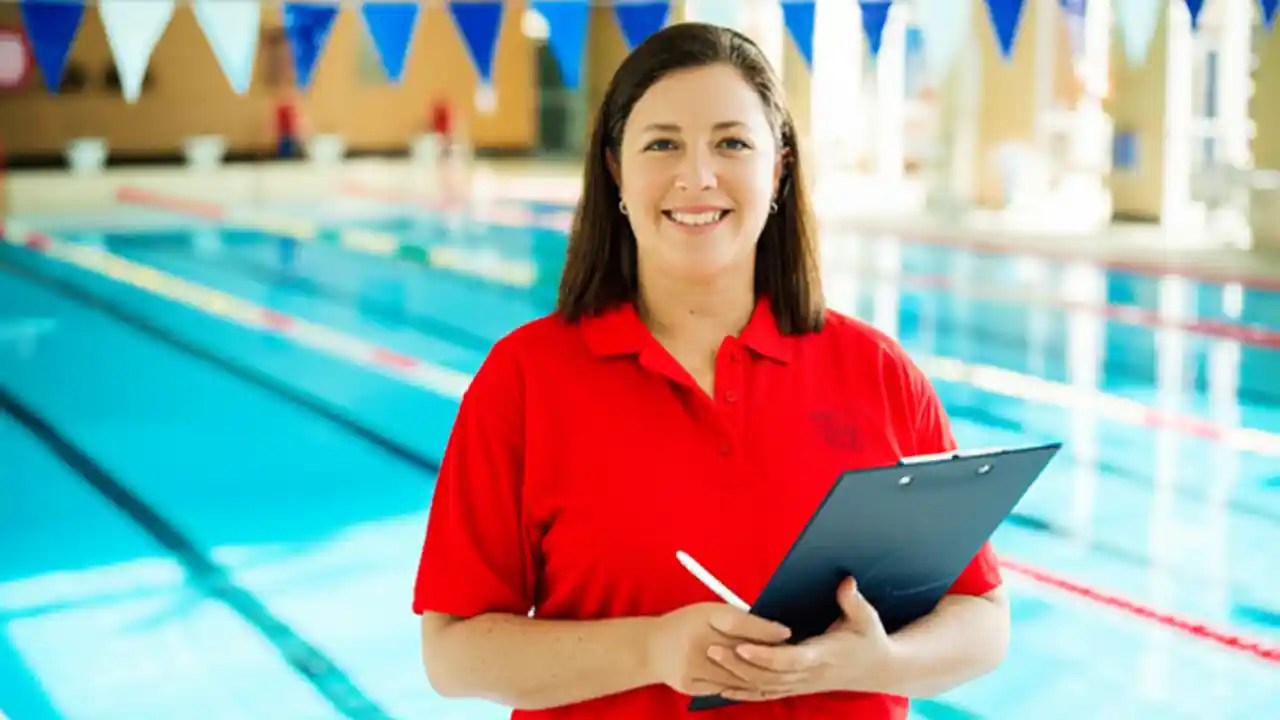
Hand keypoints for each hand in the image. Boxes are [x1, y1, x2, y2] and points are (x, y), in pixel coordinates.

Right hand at [646, 602, 792, 697]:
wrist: (651, 648)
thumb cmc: (686, 624)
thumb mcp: (709, 611)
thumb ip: (736, 618)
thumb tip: (772, 630)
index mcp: (704, 617)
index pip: (741, 623)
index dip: (766, 630)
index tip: (786, 633)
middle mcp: (698, 641)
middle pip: (741, 652)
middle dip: (768, 654)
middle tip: (789, 654)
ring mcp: (694, 666)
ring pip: (735, 674)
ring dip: (758, 674)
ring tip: (776, 671)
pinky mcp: (692, 684)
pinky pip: (725, 688)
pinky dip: (742, 686)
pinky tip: (754, 682)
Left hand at [709, 577, 896, 701]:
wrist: (878, 670)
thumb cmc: (870, 640)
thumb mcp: (867, 618)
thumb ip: (852, 601)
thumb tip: (846, 581)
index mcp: (823, 656)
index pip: (791, 659)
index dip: (766, 655)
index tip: (743, 645)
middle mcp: (809, 675)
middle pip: (769, 675)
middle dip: (739, 664)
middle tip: (711, 649)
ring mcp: (802, 685)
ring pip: (764, 686)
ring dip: (736, 677)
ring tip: (709, 660)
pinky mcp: (796, 688)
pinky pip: (767, 694)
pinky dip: (744, 693)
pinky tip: (722, 689)